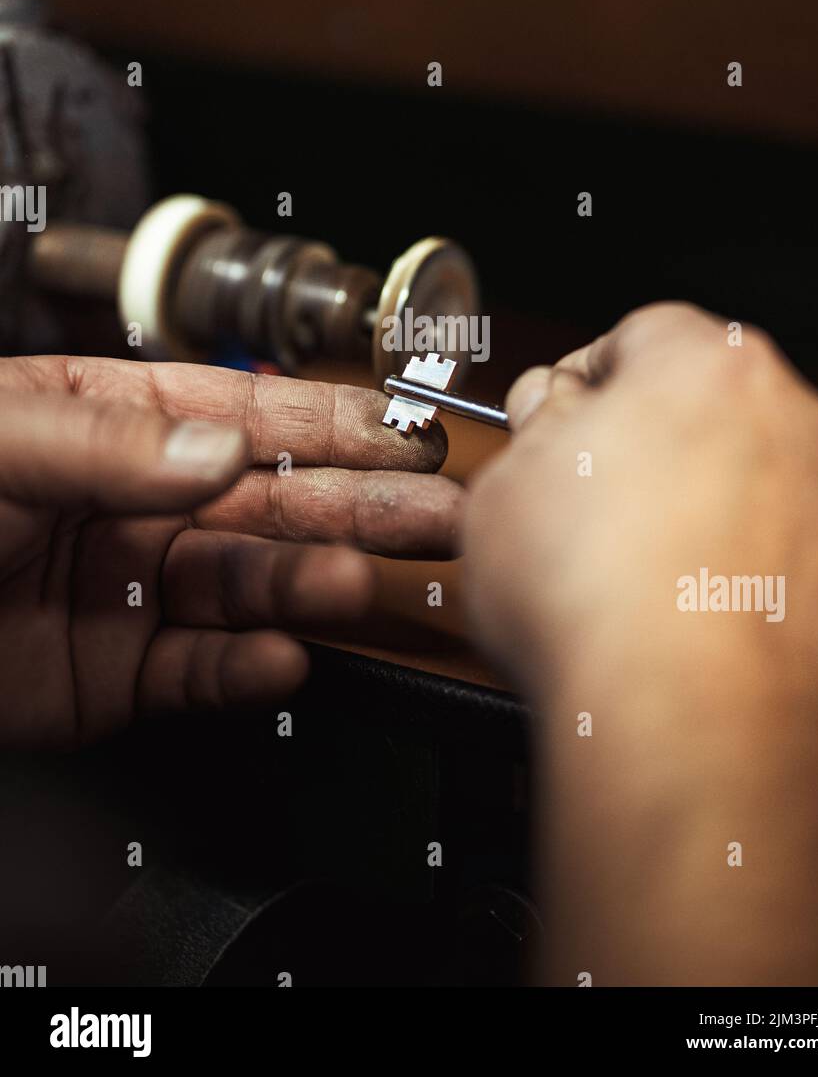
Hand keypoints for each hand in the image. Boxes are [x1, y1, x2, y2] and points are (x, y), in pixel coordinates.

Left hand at [0, 354, 459, 747]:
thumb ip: (106, 444)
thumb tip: (222, 446)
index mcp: (118, 423)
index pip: (248, 414)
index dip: (335, 423)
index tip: (411, 434)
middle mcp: (140, 502)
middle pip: (272, 501)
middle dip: (362, 505)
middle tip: (440, 517)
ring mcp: (133, 590)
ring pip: (249, 585)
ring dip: (310, 585)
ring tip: (359, 584)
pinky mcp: (117, 675)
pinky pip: (199, 670)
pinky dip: (244, 668)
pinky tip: (280, 656)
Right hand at [463, 303, 817, 983]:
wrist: (685, 725)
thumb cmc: (597, 605)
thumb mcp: (505, 486)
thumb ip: (538, 424)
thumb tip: (554, 413)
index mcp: (708, 363)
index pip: (642, 334)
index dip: (589, 380)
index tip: (564, 423)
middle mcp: (794, 418)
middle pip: (711, 406)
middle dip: (655, 444)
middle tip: (595, 507)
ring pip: (762, 482)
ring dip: (712, 510)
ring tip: (646, 578)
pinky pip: (798, 558)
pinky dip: (756, 578)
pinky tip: (696, 618)